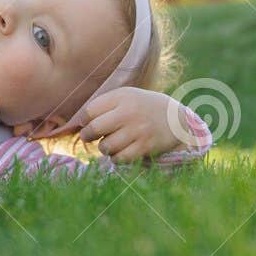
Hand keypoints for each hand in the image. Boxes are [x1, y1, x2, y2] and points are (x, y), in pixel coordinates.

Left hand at [76, 87, 190, 162]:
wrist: (176, 118)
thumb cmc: (143, 107)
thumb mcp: (126, 96)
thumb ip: (104, 105)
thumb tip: (78, 122)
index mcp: (123, 97)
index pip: (90, 110)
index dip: (84, 120)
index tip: (86, 123)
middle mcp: (130, 113)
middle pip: (94, 128)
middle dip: (87, 135)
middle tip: (89, 137)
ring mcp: (138, 131)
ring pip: (106, 147)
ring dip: (104, 148)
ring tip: (110, 143)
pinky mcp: (146, 147)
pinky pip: (120, 159)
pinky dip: (116, 158)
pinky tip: (120, 152)